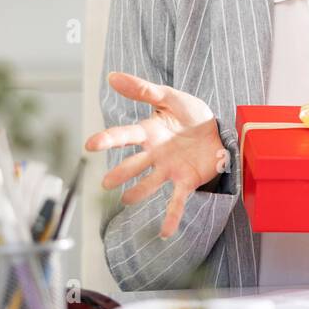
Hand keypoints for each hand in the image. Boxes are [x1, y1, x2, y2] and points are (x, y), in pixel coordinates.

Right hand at [83, 72, 228, 238]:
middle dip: (122, 172)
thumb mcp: (169, 96)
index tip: (90, 144)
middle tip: (106, 182)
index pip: (125, 136)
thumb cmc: (190, 113)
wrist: (218, 128)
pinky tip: (165, 232)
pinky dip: (171, 216)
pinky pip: (177, 200)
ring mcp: (169, 169)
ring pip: (150, 183)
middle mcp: (155, 154)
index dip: (108, 139)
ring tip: (125, 200)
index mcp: (149, 132)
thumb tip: (113, 76)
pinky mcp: (186, 181)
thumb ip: (143, 89)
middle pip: (135, 164)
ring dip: (139, 192)